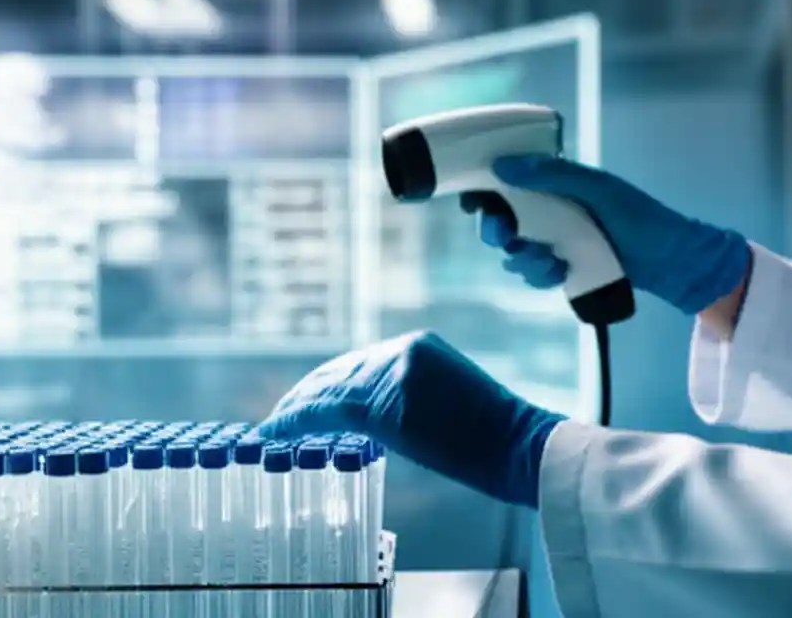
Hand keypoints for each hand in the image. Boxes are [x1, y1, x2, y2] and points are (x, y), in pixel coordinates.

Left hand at [258, 331, 562, 508]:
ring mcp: (392, 372)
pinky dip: (294, 421)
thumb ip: (408, 400)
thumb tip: (373, 423)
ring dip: (293, 410)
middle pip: (337, 370)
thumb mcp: (448, 403)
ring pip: (326, 389)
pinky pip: (325, 410)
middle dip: (304, 394)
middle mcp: (401, 349)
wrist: (521, 445)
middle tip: (278, 417)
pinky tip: (274, 434)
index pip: (358, 362)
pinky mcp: (384, 402)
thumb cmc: (496, 439)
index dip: (326, 383)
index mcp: (418, 345)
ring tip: (269, 429)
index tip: (305, 403)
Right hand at [461, 154, 749, 314]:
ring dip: (523, 258)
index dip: (483, 191)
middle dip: (496, 230)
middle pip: (500, 221)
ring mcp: (554, 242)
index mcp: (554, 184)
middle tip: (506, 236)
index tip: (474, 202)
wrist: (672, 262)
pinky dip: (539, 276)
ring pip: (513, 252)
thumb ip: (551, 174)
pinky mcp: (561, 269)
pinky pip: (533, 275)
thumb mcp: (597, 188)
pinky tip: (560, 271)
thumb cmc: (640, 216)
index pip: (506, 182)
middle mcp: (548, 211)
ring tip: (549, 260)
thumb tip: (502, 165)